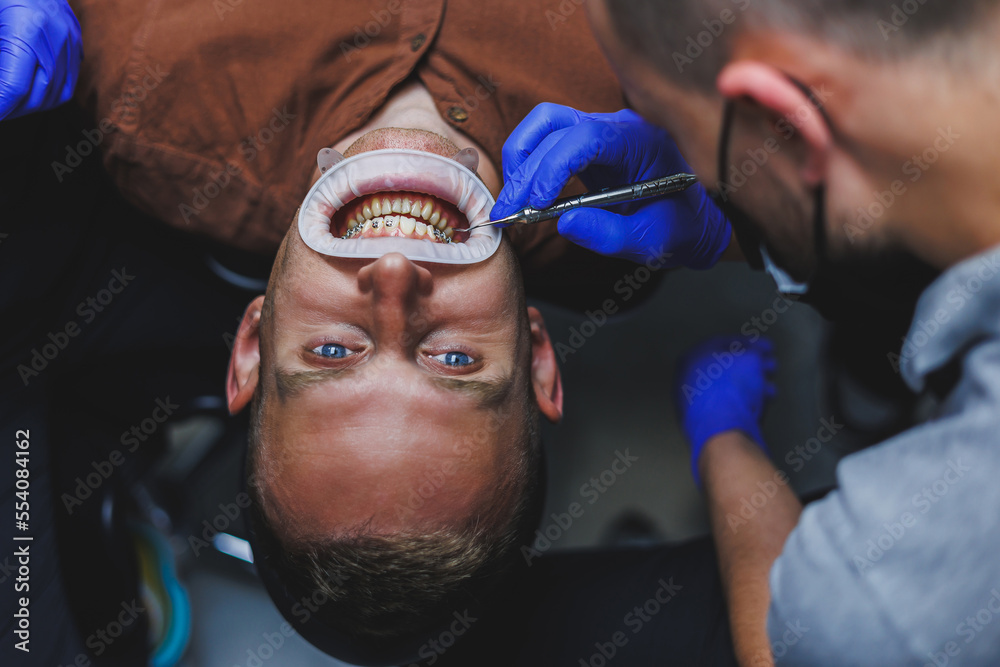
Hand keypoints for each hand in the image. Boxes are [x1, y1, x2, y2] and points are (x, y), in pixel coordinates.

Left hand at [0, 0, 81, 119]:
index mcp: (27, 29)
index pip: (13, 87)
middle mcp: (54, 37)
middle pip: (37, 95)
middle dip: (11, 109)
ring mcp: (70, 38)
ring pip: (56, 92)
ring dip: (31, 105)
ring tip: (9, 106)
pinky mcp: (75, 37)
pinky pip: (68, 78)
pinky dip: (48, 92)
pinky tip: (29, 93)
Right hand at [492, 103, 730, 267]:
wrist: (696, 221)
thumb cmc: (681, 228)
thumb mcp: (653, 242)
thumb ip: (610, 234)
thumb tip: (564, 223)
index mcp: (641, 143)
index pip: (586, 137)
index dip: (553, 167)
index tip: (536, 204)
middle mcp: (617, 127)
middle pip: (553, 126)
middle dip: (525, 171)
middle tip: (508, 213)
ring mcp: (599, 132)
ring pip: (543, 125)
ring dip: (520, 162)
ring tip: (511, 204)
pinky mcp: (585, 145)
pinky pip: (546, 141)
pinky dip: (527, 166)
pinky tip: (524, 198)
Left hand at [674, 336, 776, 485]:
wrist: (720, 432)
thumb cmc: (731, 387)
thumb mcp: (749, 360)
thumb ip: (753, 353)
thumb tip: (754, 355)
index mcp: (691, 358)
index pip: (724, 343)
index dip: (750, 343)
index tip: (768, 348)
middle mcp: (688, 379)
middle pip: (726, 367)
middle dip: (754, 366)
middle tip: (772, 367)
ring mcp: (694, 404)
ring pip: (730, 387)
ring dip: (753, 385)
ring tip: (771, 389)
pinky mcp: (705, 424)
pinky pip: (728, 405)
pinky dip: (745, 401)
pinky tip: (762, 404)